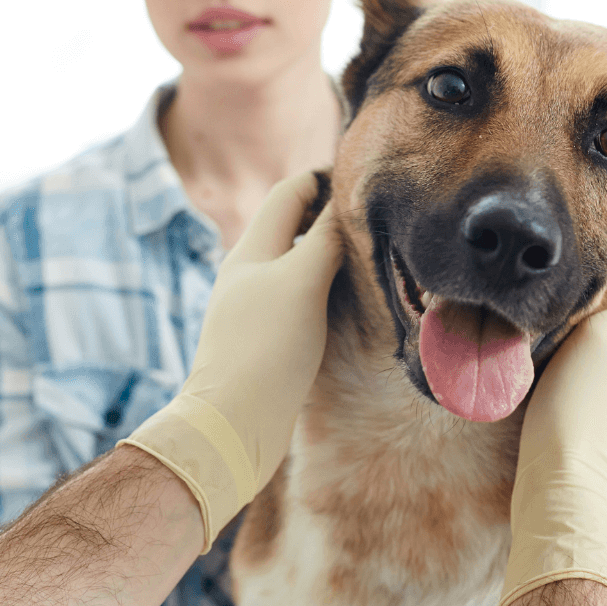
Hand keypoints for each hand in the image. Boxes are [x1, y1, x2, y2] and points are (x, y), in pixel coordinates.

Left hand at [121, 172, 341, 548]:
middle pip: (291, 228)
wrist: (231, 425)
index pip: (290, 194)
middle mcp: (247, 275)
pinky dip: (323, 293)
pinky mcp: (261, 345)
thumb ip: (324, 239)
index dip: (325, 180)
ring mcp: (253, 311)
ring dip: (328, 258)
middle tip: (375, 221)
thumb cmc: (265, 348)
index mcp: (250, 251)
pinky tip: (347, 310)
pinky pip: (297, 303)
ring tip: (369, 261)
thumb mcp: (301, 281)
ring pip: (295, 267)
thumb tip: (348, 204)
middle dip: (329, 217)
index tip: (366, 181)